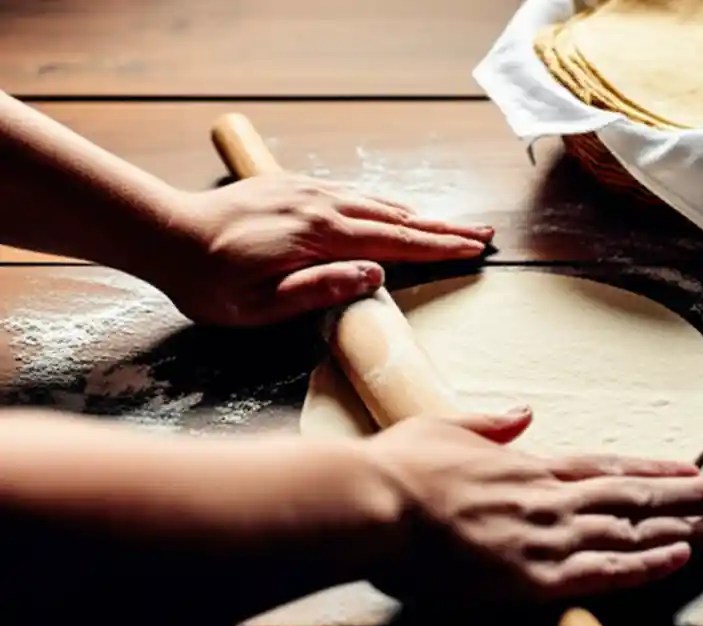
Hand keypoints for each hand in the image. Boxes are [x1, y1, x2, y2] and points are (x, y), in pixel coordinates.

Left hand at [154, 174, 493, 325]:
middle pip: (397, 218)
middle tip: (484, 234)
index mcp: (318, 237)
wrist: (162, 231)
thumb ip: (318, 290)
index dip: (439, 247)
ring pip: (378, 202)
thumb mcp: (258, 307)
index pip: (395, 241)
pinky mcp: (295, 186)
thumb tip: (376, 272)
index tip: (475, 249)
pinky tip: (396, 211)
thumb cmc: (207, 282)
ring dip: (419, 215)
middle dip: (444, 228)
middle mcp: (321, 206)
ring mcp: (308, 191)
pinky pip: (354, 193)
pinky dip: (386, 204)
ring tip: (453, 226)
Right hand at [365, 410, 702, 602]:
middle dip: (690, 494)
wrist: (370, 502)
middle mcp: (550, 497)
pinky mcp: (532, 577)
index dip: (654, 470)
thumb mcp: (446, 428)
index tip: (692, 469)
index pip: (608, 466)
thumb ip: (492, 424)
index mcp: (530, 465)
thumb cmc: (398, 468)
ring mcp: (546, 536)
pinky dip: (645, 564)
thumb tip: (524, 413)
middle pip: (635, 495)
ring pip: (630, 531)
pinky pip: (603, 571)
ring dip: (681, 528)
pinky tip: (680, 557)